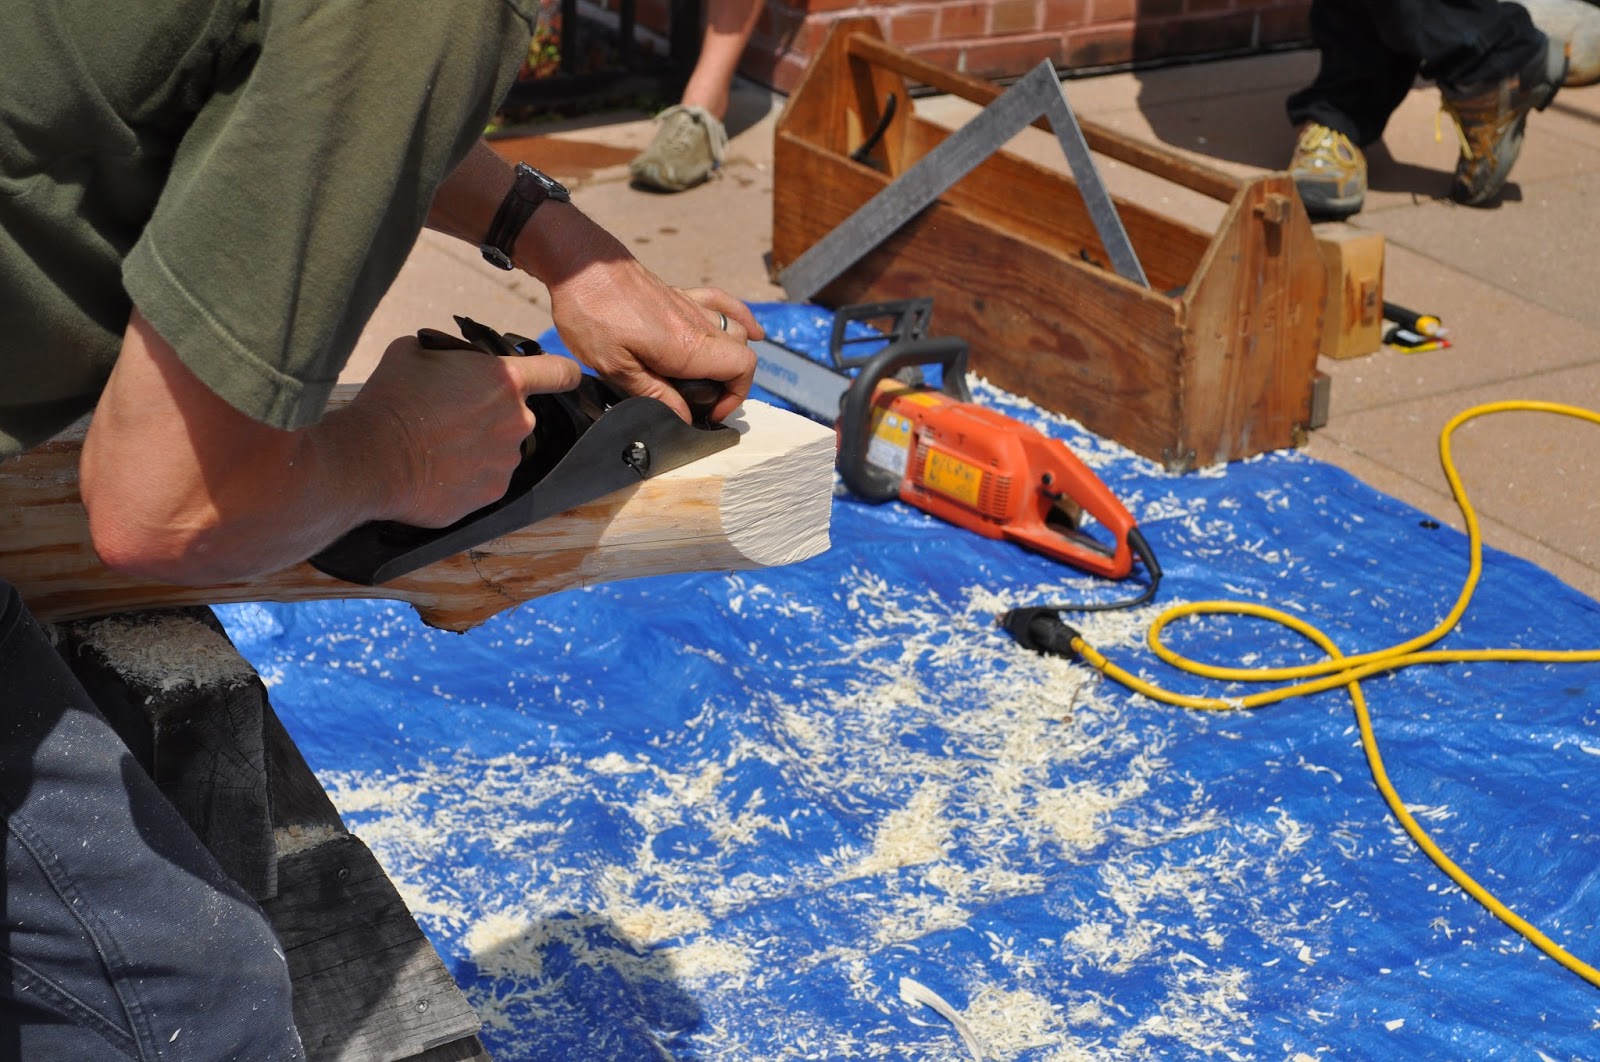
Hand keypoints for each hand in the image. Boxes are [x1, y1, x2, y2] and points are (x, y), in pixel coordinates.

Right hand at [348, 334, 582, 526]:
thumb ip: (450, 355)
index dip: (561, 374)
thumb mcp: (416, 353)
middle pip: (519, 414)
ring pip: (502, 449)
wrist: (370, 458)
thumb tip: (452, 362)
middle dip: (493, 415)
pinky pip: (487, 480)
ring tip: (438, 448)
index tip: (561, 379)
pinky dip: (468, 477)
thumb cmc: (391, 399)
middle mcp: (517, 421)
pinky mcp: (492, 493)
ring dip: (480, 448)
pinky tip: (438, 471)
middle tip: (453, 418)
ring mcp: (507, 461)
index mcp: (505, 380)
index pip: (560, 372)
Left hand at [536, 221, 761, 422]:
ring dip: (732, 357)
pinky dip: (741, 317)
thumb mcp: (614, 367)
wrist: (582, 265)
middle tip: (704, 401)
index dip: (736, 396)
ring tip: (711, 378)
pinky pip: (723, 302)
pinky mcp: (681, 295)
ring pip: (735, 331)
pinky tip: (750, 330)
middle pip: (742, 354)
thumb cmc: (592, 312)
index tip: (711, 411)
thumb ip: (653, 394)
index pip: (742, 368)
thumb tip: (684, 418)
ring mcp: (692, 306)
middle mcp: (698, 324)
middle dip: (732, 383)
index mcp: (687, 347)